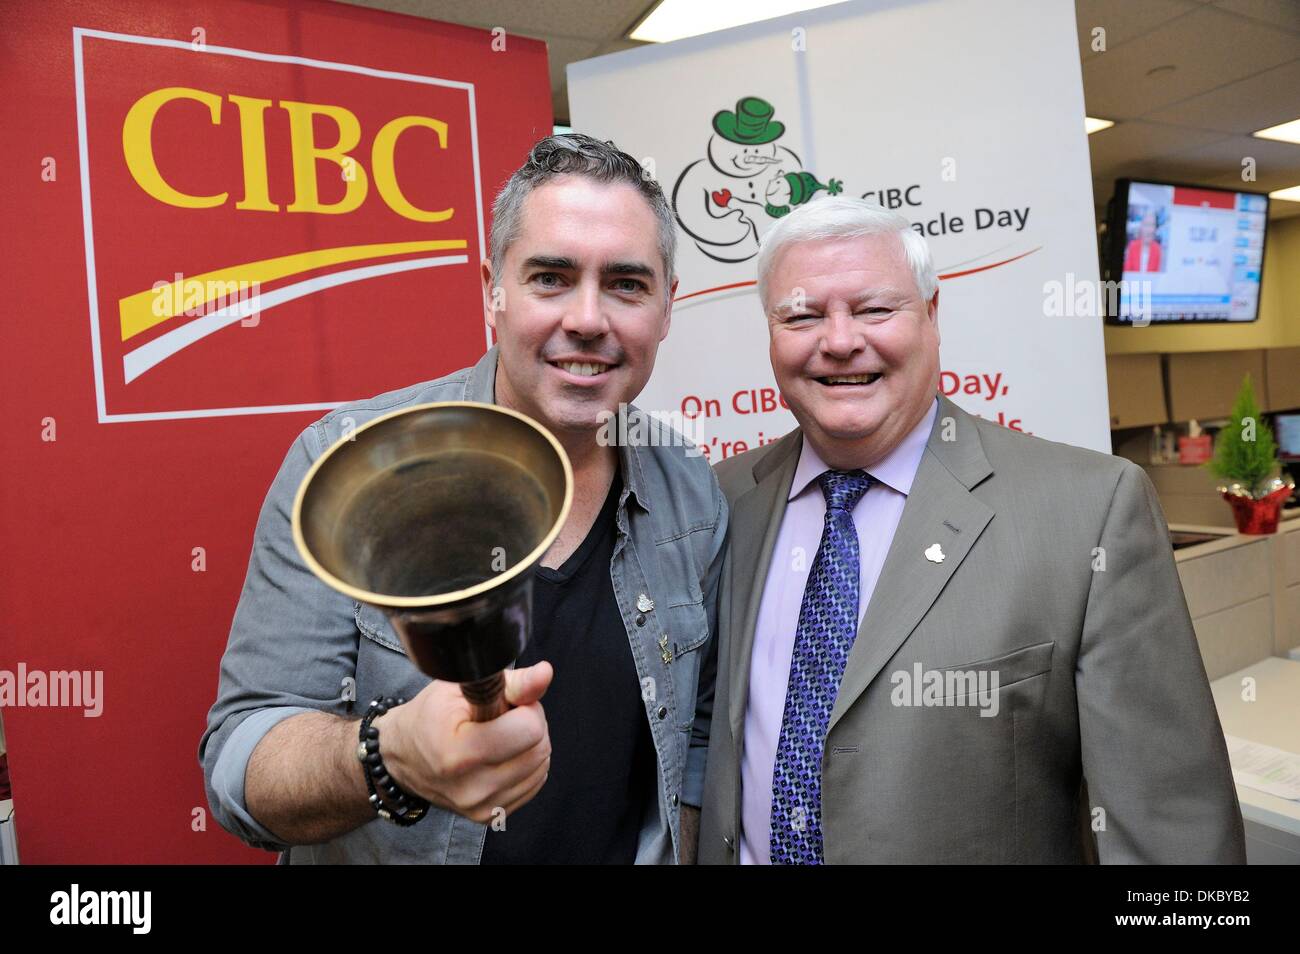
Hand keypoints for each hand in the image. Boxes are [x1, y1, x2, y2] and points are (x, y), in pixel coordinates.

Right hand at [375, 662, 552, 823]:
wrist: (402, 758)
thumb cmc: (429, 716)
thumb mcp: (459, 687)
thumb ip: (510, 682)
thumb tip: (545, 674)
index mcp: (458, 753)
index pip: (529, 729)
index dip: (525, 706)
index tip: (506, 701)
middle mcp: (471, 788)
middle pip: (540, 748)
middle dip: (530, 723)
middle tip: (503, 715)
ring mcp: (481, 807)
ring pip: (541, 766)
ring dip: (531, 744)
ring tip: (500, 734)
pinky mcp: (491, 816)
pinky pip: (535, 783)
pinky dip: (526, 763)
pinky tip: (503, 754)